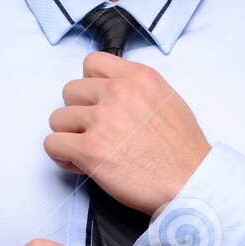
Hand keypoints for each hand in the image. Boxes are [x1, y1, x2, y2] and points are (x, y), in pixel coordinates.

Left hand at [44, 51, 211, 214]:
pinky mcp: (90, 149)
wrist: (191, 182)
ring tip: (88, 151)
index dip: (90, 85)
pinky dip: (62, 155)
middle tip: (94, 132)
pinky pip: (53, 144)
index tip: (96, 102)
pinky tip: (79, 163)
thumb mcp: (168, 100)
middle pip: (70, 91)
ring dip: (69, 135)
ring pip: (58, 118)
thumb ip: (137, 89)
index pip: (92, 62)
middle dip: (79, 113)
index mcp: (139, 77)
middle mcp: (118, 92)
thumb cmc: (184, 151)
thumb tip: (111, 91)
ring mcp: (102, 120)